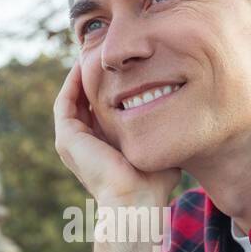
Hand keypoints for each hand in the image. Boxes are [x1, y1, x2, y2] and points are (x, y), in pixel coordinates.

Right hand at [53, 61, 180, 206]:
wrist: (136, 201)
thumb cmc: (153, 183)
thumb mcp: (159, 147)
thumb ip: (164, 132)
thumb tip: (185, 119)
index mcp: (102, 145)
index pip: (100, 108)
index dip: (110, 85)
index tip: (125, 64)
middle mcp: (83, 142)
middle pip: (84, 99)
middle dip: (94, 75)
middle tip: (105, 50)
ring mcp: (71, 140)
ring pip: (72, 97)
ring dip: (80, 74)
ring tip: (93, 51)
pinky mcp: (66, 137)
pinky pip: (65, 101)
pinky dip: (73, 82)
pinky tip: (86, 64)